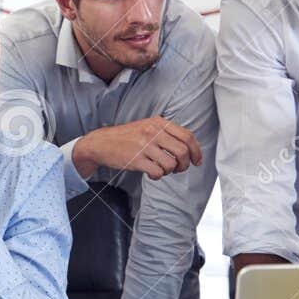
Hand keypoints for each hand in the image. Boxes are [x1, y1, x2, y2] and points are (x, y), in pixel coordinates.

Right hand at [73, 118, 202, 180]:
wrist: (102, 143)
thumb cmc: (128, 137)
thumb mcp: (148, 126)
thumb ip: (166, 133)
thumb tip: (189, 147)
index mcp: (159, 122)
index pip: (187, 136)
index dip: (196, 151)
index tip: (197, 161)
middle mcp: (153, 132)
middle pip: (182, 152)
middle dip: (185, 164)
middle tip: (179, 169)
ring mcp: (144, 145)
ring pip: (171, 164)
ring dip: (170, 171)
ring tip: (162, 170)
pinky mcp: (136, 159)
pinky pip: (157, 172)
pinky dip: (158, 176)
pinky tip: (152, 173)